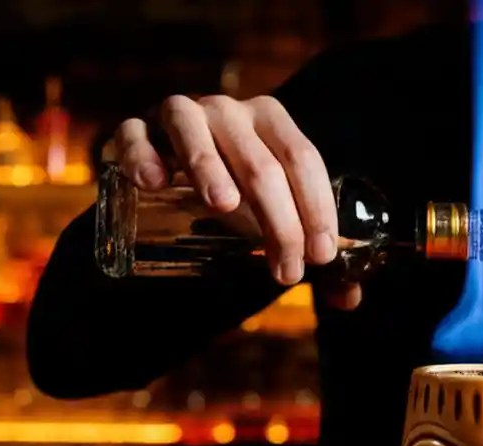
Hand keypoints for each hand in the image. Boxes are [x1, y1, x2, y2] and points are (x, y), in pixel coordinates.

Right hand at [113, 94, 361, 309]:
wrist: (170, 173)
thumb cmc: (236, 196)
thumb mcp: (274, 216)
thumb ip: (309, 249)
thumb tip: (348, 298)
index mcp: (270, 120)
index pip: (302, 159)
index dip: (317, 208)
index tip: (320, 256)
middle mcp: (227, 111)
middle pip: (260, 163)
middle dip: (278, 221)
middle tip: (285, 272)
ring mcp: (178, 115)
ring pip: (195, 134)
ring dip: (210, 168)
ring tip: (224, 207)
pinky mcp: (134, 131)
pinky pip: (133, 135)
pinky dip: (142, 155)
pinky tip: (153, 183)